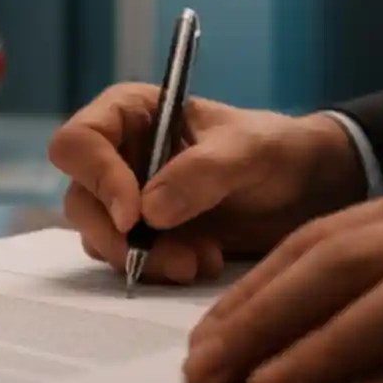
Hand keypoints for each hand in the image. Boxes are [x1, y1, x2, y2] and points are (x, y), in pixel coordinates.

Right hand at [47, 83, 368, 283]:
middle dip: (121, 236)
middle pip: (80, 198)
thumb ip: (202, 173)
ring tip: (202, 261)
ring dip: (144, 258)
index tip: (134, 215)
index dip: (97, 178)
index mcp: (130, 113)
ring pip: (99, 236)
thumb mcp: (249, 152)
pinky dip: (159, 269)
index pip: (78, 142)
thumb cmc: (276, 149)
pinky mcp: (141, 235)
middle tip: (175, 259)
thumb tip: (148, 211)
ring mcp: (125, 197)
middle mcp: (116, 154)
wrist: (305, 190)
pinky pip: (125, 259)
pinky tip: (205, 262)